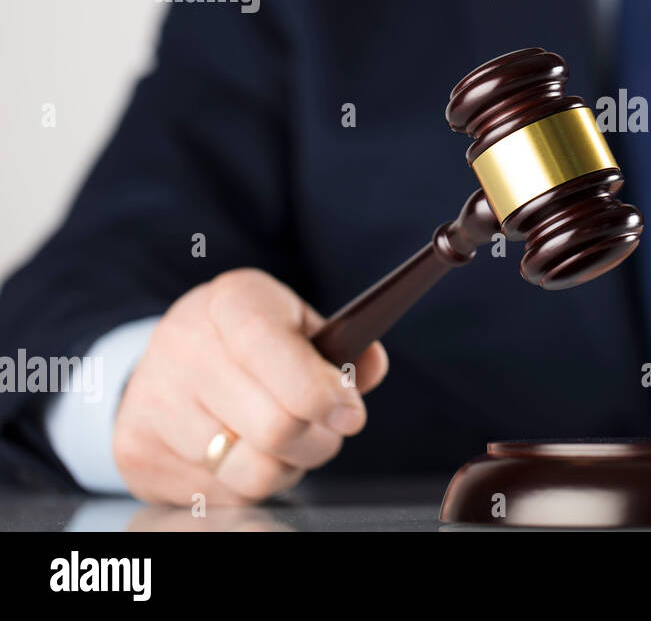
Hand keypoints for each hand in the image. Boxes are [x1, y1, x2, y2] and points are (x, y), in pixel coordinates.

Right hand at [113, 268, 387, 504]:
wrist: (171, 360)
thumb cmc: (253, 343)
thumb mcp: (298, 324)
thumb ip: (342, 345)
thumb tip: (369, 367)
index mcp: (230, 301)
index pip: (272, 348)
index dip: (320, 389)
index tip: (350, 412)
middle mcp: (180, 345)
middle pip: (274, 424)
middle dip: (318, 439)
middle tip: (326, 431)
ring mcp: (152, 400)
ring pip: (253, 470)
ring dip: (287, 465)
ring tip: (283, 441)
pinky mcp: (137, 451)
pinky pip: (223, 494)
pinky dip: (249, 483)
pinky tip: (242, 451)